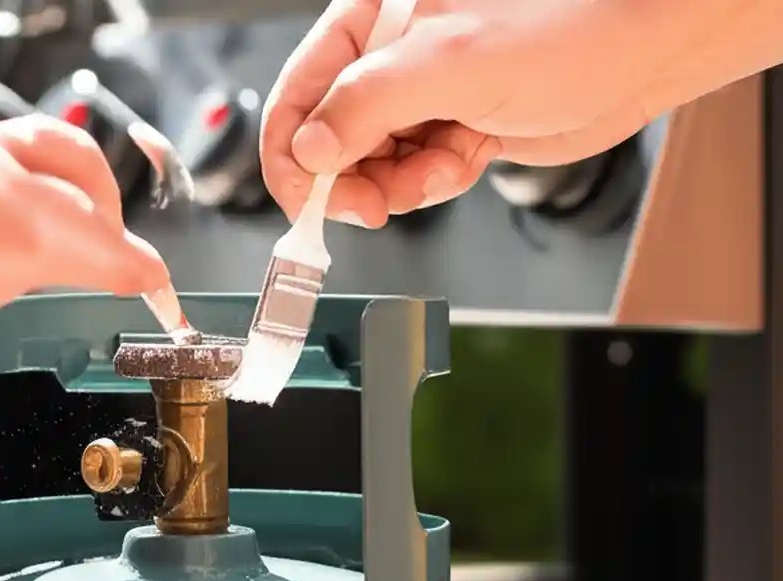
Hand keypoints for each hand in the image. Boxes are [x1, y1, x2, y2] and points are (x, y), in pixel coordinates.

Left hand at [0, 102, 167, 325]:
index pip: (113, 250)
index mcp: (23, 226)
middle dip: (107, 212)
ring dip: (62, 184)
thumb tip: (27, 265)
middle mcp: (7, 169)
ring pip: (46, 148)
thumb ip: (6, 276)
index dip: (144, 275)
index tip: (159, 291)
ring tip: (44, 221)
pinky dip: (10, 174)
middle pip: (88, 176)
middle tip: (104, 248)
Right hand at [262, 0, 695, 225]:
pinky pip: (411, 175)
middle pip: (327, 139)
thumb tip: (309, 150)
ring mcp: (418, 96)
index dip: (292, 153)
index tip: (306, 199)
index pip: (298, 94)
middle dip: (348, 180)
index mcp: (371, 20)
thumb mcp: (451, 61)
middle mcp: (387, 58)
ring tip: (437, 173)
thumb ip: (366, 103)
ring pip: (368, 165)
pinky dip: (429, 185)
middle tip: (371, 206)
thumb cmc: (568, 24)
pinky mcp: (448, 127)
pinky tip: (460, 166)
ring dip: (396, 187)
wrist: (643, 50)